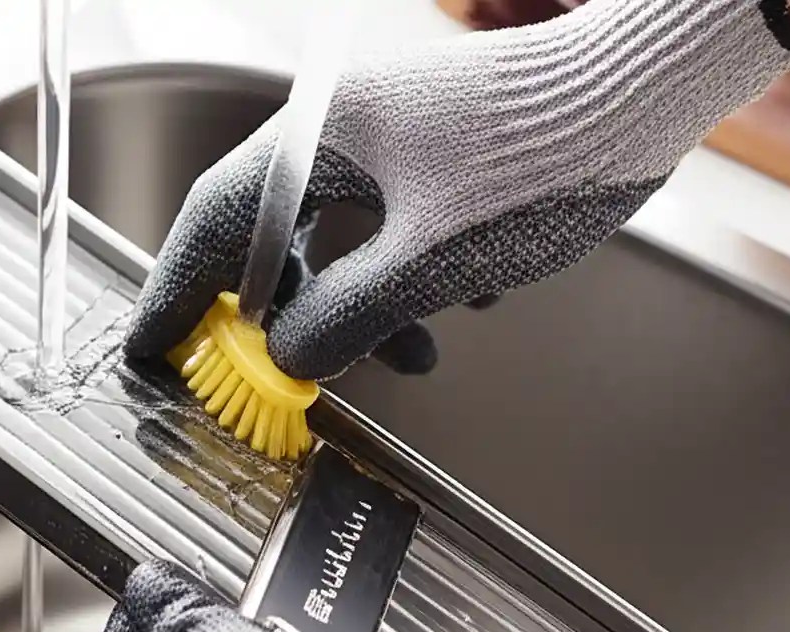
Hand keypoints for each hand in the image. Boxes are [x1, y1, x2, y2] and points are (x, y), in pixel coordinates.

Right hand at [124, 0, 789, 380]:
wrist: (638, 94)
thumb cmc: (536, 162)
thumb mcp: (429, 261)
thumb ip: (345, 317)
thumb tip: (288, 358)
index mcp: (317, 137)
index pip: (215, 221)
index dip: (176, 294)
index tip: (152, 349)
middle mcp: (338, 129)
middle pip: (273, 235)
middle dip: (286, 318)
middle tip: (286, 380)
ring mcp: (385, 136)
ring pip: (340, 237)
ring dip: (363, 307)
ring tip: (418, 356)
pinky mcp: (429, 151)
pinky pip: (387, 225)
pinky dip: (404, 275)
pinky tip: (462, 300)